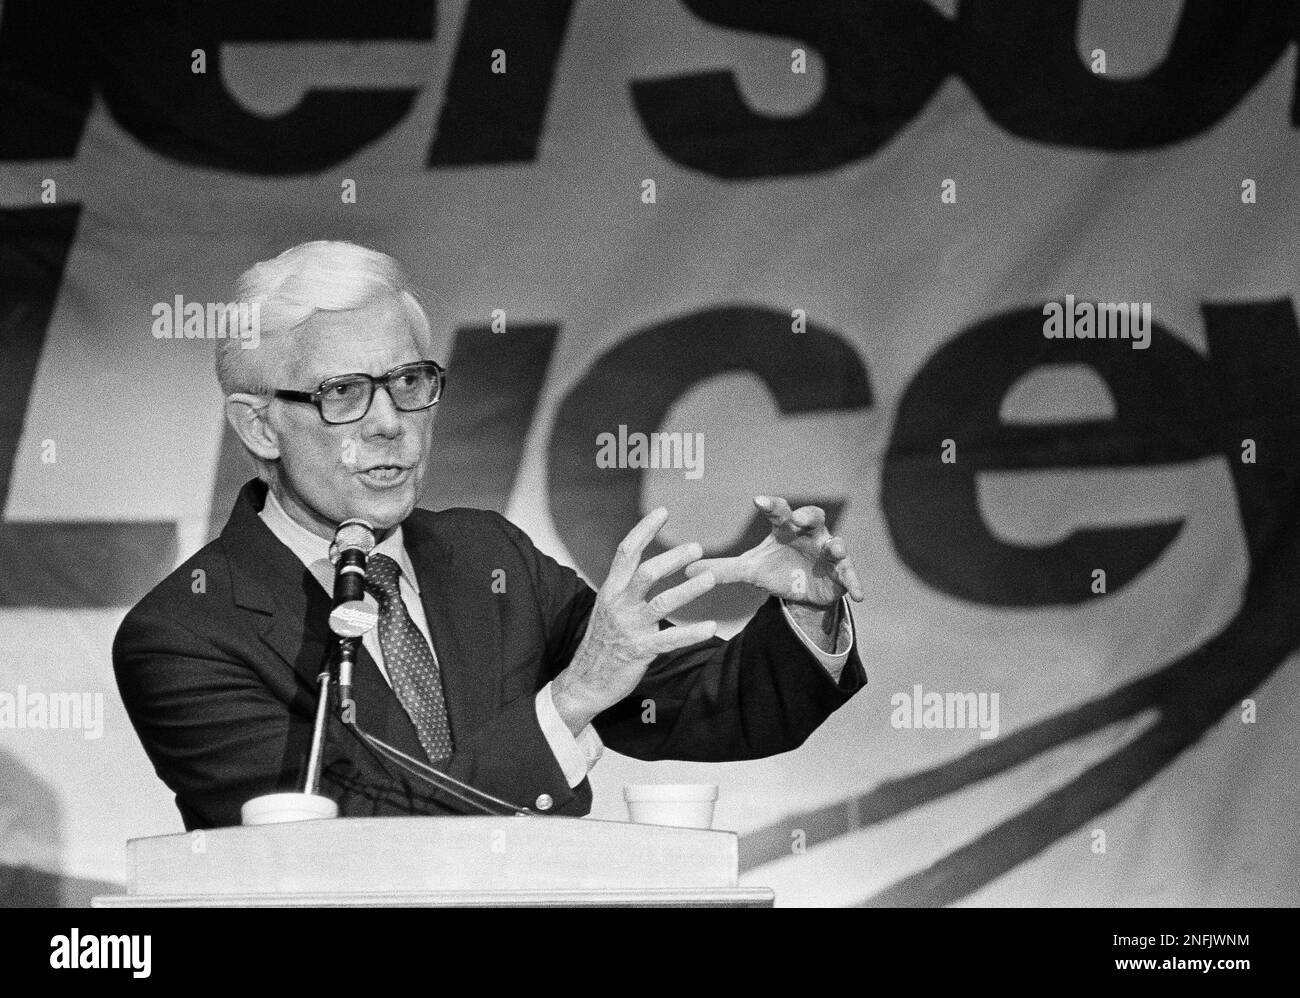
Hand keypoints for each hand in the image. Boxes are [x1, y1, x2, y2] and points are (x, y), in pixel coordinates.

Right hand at [552, 507, 718, 733]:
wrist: (584, 682)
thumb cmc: (602, 643)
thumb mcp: (609, 608)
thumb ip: (626, 589)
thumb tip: (646, 568)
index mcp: (611, 590)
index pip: (627, 552)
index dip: (645, 530)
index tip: (663, 512)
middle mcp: (618, 604)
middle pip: (646, 572)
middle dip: (672, 558)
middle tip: (697, 548)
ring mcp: (629, 628)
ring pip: (661, 603)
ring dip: (687, 589)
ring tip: (711, 579)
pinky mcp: (639, 651)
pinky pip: (669, 640)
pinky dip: (690, 633)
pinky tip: (710, 627)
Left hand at [685, 496, 864, 606]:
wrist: (802, 591)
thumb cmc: (776, 569)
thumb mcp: (750, 570)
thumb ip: (722, 569)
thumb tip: (687, 569)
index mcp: (786, 529)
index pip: (778, 511)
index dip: (771, 505)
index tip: (757, 501)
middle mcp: (810, 535)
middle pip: (813, 516)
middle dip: (807, 516)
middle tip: (798, 518)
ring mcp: (828, 553)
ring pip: (836, 543)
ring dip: (837, 545)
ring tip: (835, 548)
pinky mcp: (841, 574)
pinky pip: (850, 576)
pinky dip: (854, 583)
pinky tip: (858, 596)